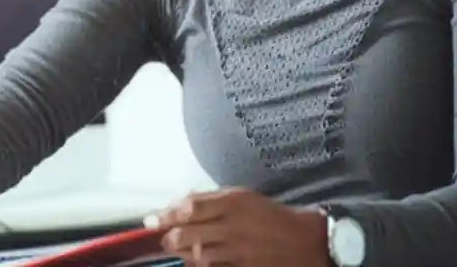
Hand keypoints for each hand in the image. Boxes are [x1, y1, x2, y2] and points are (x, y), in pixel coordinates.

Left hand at [146, 187, 327, 266]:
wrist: (305, 241)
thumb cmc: (270, 215)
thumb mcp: (243, 196)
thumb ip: (211, 199)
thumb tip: (179, 203)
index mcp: (232, 202)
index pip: (189, 208)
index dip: (166, 215)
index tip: (152, 219)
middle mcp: (232, 225)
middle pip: (187, 234)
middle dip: (169, 238)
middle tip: (164, 238)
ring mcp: (237, 251)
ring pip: (196, 256)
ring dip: (182, 254)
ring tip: (179, 250)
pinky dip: (199, 266)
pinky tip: (197, 262)